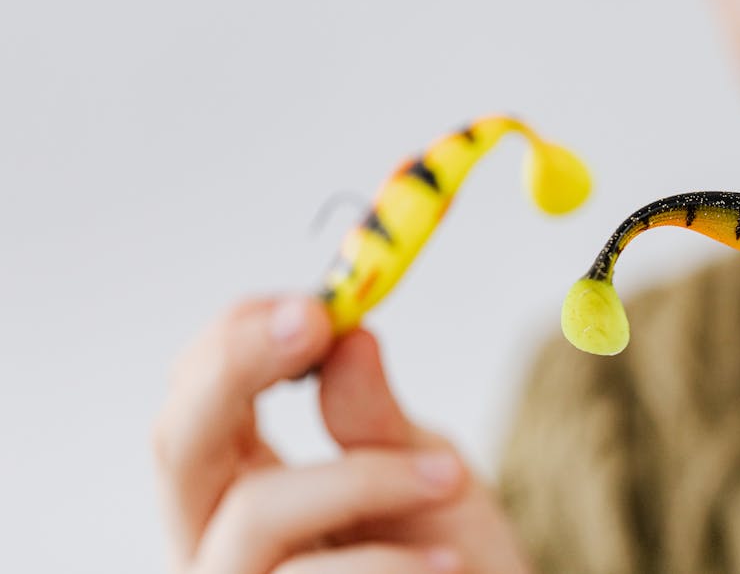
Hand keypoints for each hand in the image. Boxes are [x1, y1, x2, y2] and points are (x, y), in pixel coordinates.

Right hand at [153, 296, 530, 573]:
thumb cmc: (450, 555)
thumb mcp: (423, 469)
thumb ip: (375, 415)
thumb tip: (350, 337)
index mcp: (241, 478)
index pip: (200, 393)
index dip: (238, 339)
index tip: (312, 305)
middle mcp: (216, 533)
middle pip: (177, 443)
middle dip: (238, 368)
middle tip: (317, 323)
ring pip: (253, 514)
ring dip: (360, 480)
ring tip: (448, 476)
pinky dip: (386, 564)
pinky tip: (447, 562)